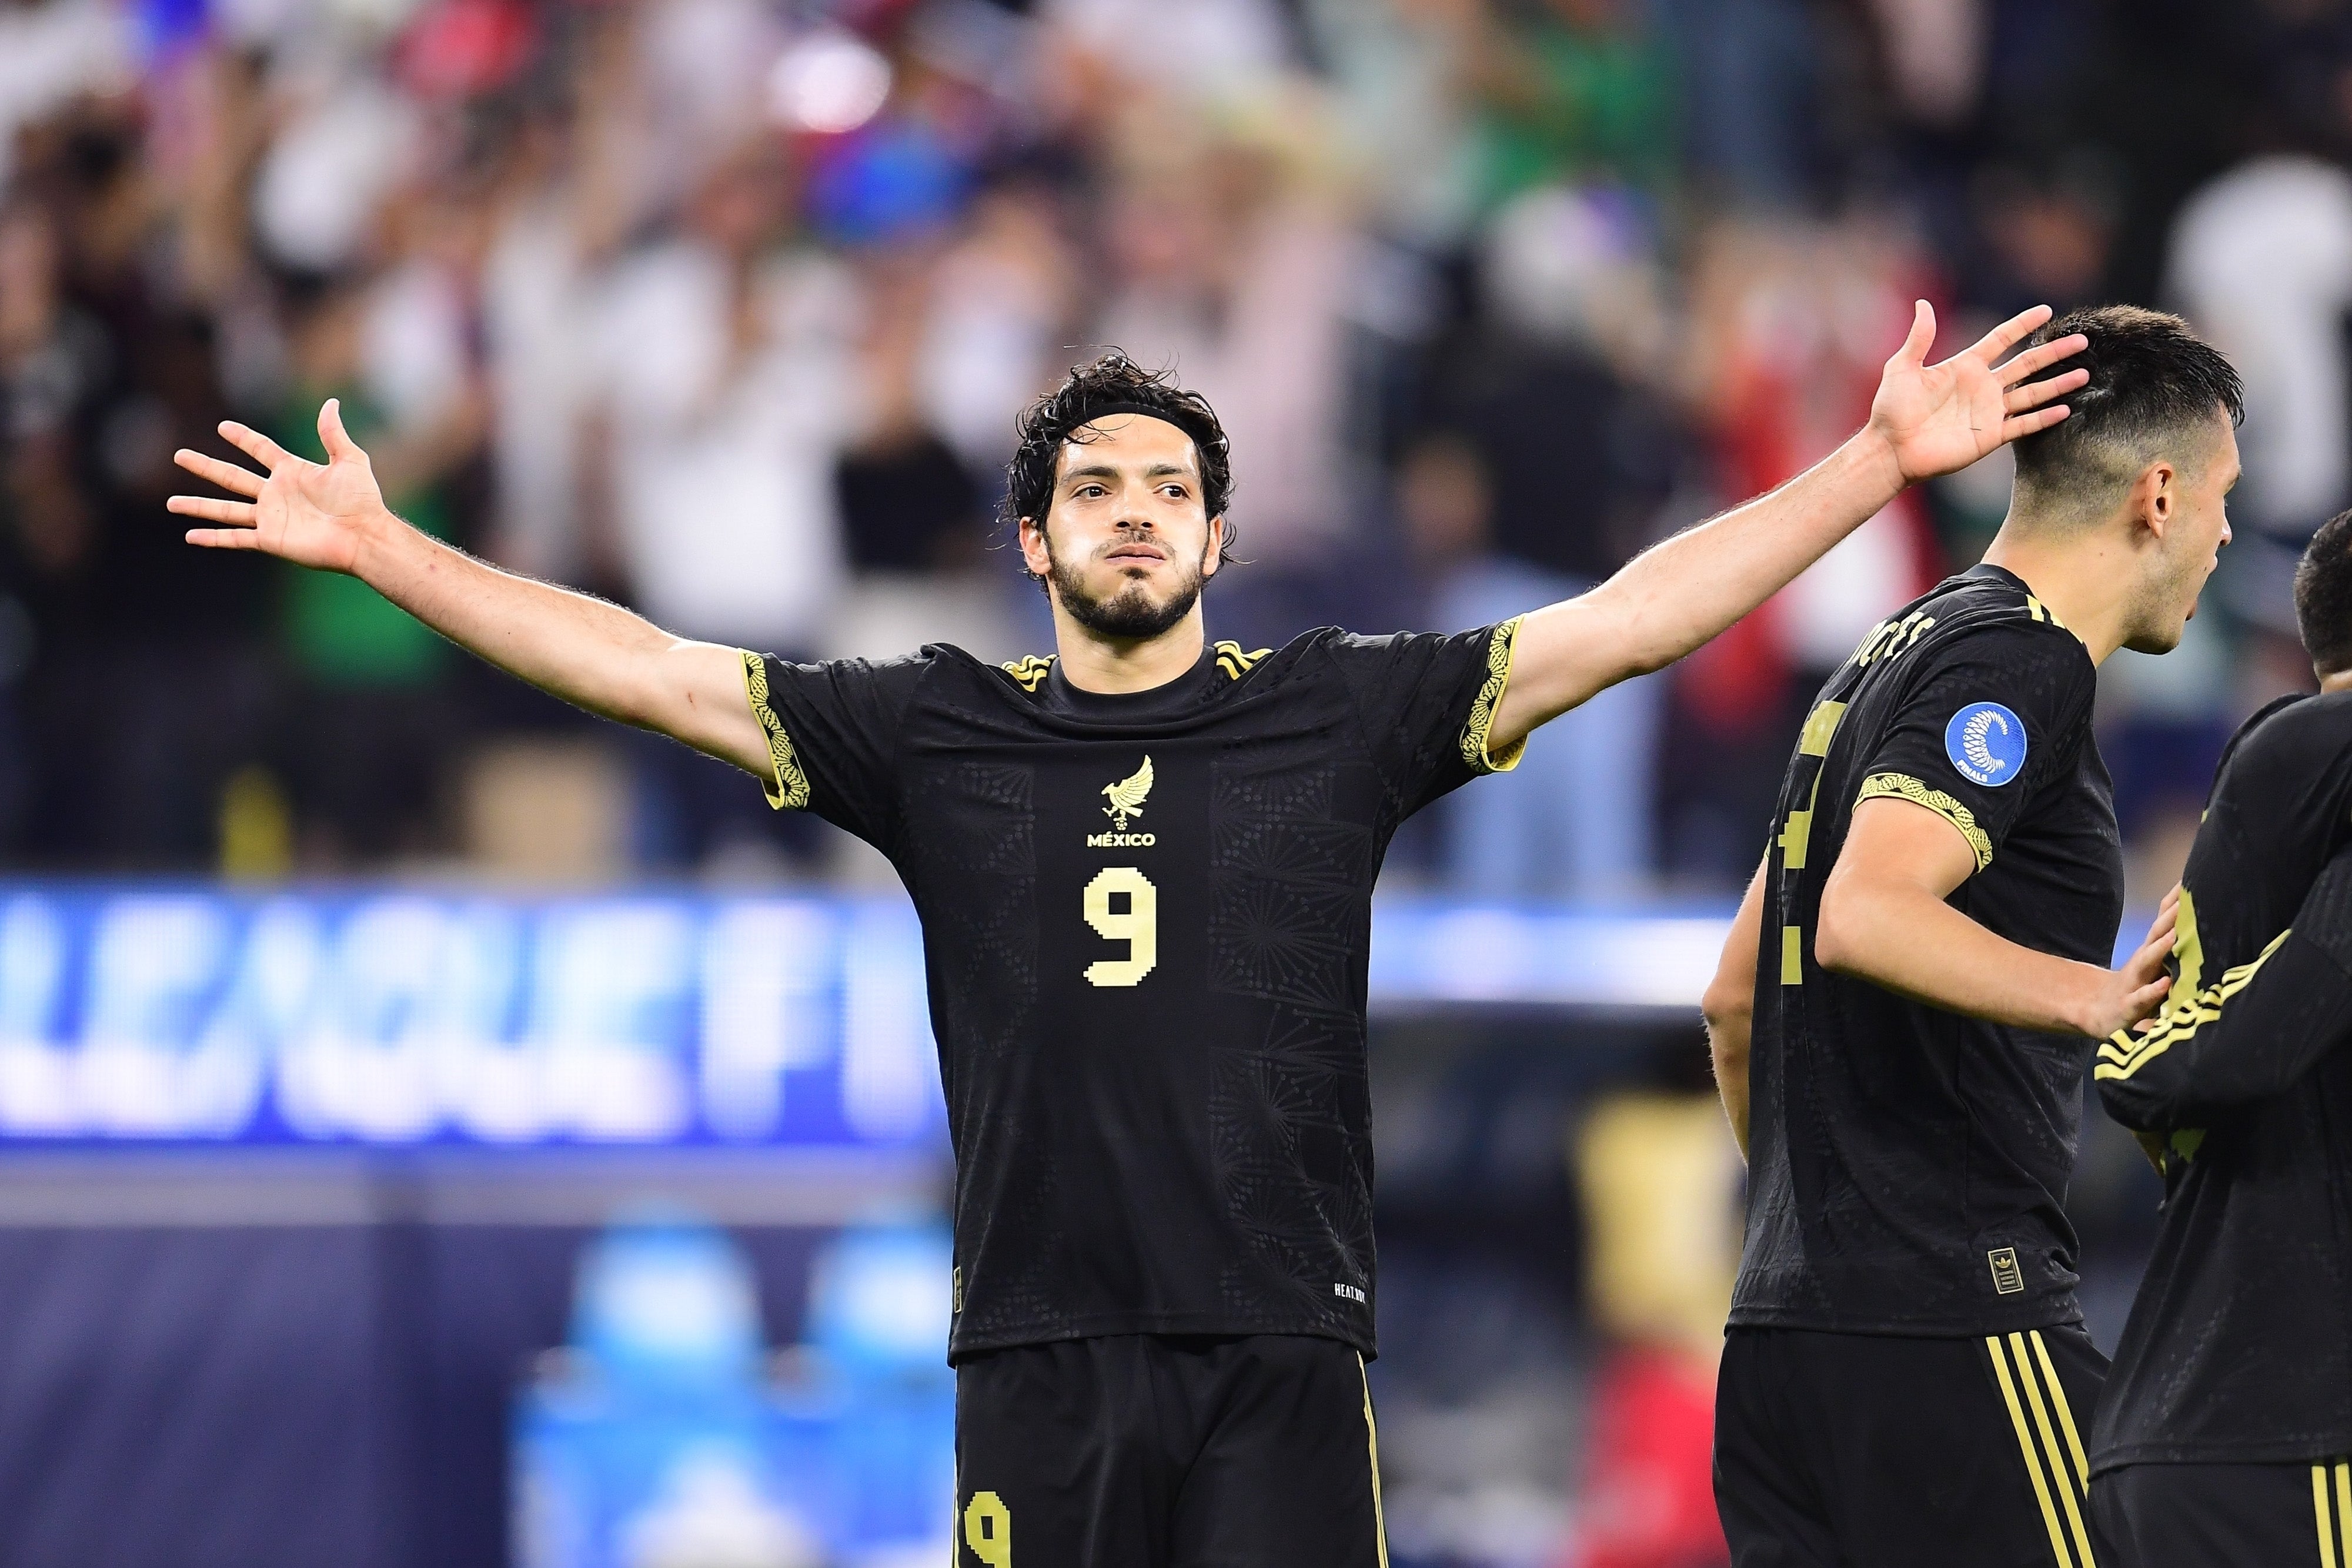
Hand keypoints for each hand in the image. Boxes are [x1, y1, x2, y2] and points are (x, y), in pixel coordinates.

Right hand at [169, 400, 387, 574]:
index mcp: (292, 472)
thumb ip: (333, 433)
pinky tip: (190, 536)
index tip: (223, 427)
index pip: (261, 449)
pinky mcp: (270, 539)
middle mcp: (276, 494)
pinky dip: (213, 538)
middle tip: (178, 455)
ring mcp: (270, 517)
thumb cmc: (362, 500)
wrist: (364, 535)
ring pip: (225, 509)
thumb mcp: (349, 460)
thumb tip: (331, 402)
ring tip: (170, 502)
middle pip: (232, 477)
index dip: (243, 438)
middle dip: (205, 466)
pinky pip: (235, 538)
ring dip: (198, 505)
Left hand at [1864, 302, 2090, 485]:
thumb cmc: (1892, 409)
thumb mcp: (1902, 368)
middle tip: (2081, 340)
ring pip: (2032, 394)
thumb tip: (1922, 303)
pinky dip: (2043, 418)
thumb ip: (1919, 338)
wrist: (1891, 448)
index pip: (2001, 340)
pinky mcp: (1990, 436)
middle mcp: (1983, 387)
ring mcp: (1989, 412)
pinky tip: (2065, 408)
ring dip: (2058, 385)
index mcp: (1965, 367)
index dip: (2022, 325)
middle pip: (2026, 365)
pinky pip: (2023, 425)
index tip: (2046, 310)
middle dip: (2053, 353)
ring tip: (2084, 373)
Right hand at [2076, 892, 2178, 1040]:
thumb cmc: (2136, 987)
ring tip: (2175, 935)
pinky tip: (2165, 983)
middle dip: (2172, 916)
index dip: (2176, 901)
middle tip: (2189, 897)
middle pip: (2157, 935)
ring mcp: (2133, 982)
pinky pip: (2141, 998)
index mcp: (2151, 952)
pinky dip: (2152, 990)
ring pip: (2147, 962)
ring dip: (2160, 948)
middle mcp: (2142, 963)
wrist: (2098, 1013)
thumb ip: (2171, 946)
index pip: (2164, 921)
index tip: (2192, 878)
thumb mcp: (2153, 965)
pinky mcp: (2128, 1006)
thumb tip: (2196, 923)